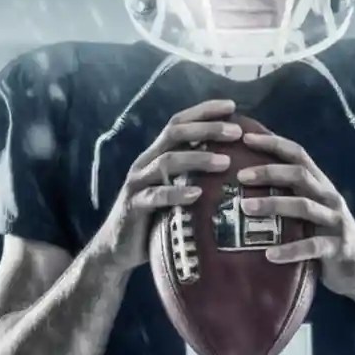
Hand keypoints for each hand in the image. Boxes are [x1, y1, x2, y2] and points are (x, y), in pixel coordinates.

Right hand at [92, 99, 241, 272]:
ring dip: (198, 159)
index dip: (203, 111)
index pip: (179, 122)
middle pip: (175, 133)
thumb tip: (236, 164)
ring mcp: (138, 183)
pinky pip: (156, 196)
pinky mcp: (134, 206)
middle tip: (236, 131)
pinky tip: (198, 194)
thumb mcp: (175, 190)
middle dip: (207, 128)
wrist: (118, 248)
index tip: (231, 106)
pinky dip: (177, 193)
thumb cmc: (156, 218)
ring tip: (225, 162)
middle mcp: (145, 162)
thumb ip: (194, 175)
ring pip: (167, 161)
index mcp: (156, 154)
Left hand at [237, 132, 354, 299]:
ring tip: (245, 207)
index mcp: (321, 185)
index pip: (298, 155)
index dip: (274, 143)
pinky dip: (290, 250)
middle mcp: (329, 198)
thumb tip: (245, 187)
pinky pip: (312, 247)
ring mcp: (336, 222)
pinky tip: (269, 255)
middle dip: (269, 172)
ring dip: (273, 205)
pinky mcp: (338, 248)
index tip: (246, 137)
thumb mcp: (311, 211)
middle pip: (300, 175)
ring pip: (304, 206)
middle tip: (240, 175)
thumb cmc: (328, 236)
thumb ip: (289, 197)